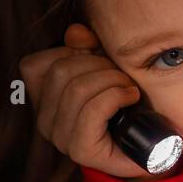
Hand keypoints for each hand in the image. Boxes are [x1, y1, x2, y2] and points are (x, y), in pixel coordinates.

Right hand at [18, 22, 150, 179]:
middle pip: (61, 71)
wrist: (147, 149)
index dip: (69, 51)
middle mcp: (43, 120)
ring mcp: (59, 137)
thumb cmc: (123, 107)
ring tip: (128, 86)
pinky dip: (116, 96)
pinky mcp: (80, 149)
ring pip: (78, 88)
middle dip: (98, 65)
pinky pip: (93, 109)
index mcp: (40, 100)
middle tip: (121, 75)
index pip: (35, 64)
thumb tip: (77, 31)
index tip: (98, 56)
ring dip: (111, 79)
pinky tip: (130, 97)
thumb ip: (85, 47)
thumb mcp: (102, 69)